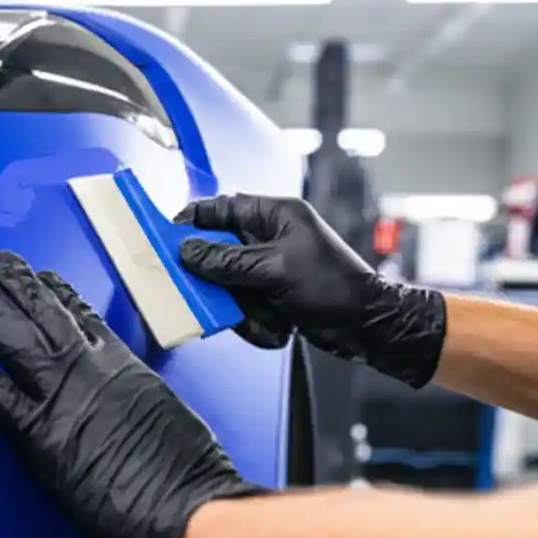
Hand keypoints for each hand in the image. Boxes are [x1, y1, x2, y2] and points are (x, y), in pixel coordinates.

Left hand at [0, 251, 265, 537]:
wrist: (184, 507)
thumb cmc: (190, 471)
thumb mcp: (165, 408)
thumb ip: (134, 394)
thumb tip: (126, 399)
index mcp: (122, 363)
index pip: (82, 316)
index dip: (57, 294)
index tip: (43, 277)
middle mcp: (87, 369)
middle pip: (43, 313)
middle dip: (17, 285)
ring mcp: (60, 397)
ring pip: (15, 338)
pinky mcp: (37, 434)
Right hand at [176, 195, 445, 387]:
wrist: (368, 327)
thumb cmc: (331, 287)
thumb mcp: (273, 270)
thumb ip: (226, 261)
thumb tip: (186, 252)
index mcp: (277, 216)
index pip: (225, 207)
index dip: (195, 219)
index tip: (169, 235)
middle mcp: (273, 238)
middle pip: (221, 251)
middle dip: (219, 280)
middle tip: (204, 292)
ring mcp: (273, 268)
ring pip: (231, 285)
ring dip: (243, 308)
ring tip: (267, 318)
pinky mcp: (275, 294)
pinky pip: (247, 306)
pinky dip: (258, 322)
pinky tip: (278, 330)